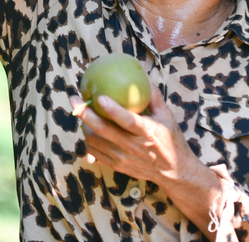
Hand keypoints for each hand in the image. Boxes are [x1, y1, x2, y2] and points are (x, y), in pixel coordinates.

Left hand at [73, 87, 205, 188]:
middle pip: (103, 130)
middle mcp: (132, 146)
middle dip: (85, 114)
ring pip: (94, 141)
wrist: (173, 171)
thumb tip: (143, 77)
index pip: (127, 120)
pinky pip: (95, 152)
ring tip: (84, 114)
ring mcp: (123, 158)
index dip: (112, 109)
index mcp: (146, 131)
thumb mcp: (167, 116)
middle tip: (75, 100)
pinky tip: (91, 131)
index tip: (99, 97)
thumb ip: (154, 97)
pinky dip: (90, 141)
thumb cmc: (170, 140)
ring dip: (86, 126)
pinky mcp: (117, 166)